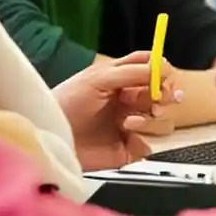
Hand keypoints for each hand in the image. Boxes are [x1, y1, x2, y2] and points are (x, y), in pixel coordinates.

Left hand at [53, 51, 181, 170]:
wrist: (50, 138)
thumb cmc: (65, 104)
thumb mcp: (97, 79)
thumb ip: (132, 72)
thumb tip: (161, 68)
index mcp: (121, 81)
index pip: (153, 70)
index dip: (164, 72)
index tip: (165, 79)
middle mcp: (128, 101)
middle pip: (163, 94)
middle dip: (164, 97)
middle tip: (158, 101)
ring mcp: (129, 125)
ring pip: (160, 120)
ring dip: (149, 119)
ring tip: (128, 122)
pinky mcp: (126, 148)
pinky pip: (148, 145)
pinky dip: (142, 141)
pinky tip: (126, 136)